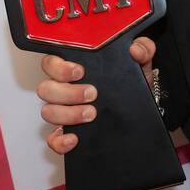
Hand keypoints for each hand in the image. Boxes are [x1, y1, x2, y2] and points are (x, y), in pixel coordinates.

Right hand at [36, 36, 156, 154]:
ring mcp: (63, 113)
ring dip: (68, 114)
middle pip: (46, 88)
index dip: (60, 67)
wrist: (140, 115)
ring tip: (91, 114)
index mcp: (74, 70)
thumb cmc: (131, 87)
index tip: (80, 71)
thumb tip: (135, 49)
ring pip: (48, 112)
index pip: (52, 62)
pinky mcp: (67, 134)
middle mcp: (64, 90)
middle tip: (92, 94)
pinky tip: (75, 138)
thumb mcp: (139, 64)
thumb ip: (142, 49)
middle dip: (68, 92)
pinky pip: (53, 140)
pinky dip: (60, 141)